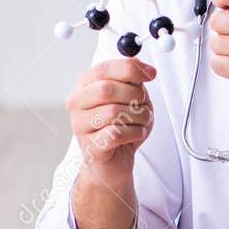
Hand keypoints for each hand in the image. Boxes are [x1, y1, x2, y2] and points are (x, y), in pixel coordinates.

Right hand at [66, 58, 156, 185]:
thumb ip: (133, 81)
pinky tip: (134, 135)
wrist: (113, 161)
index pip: (104, 69)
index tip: (150, 73)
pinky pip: (117, 133)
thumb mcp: (131, 99)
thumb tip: (142, 67)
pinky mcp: (90, 146)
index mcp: (85, 86)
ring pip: (114, 112)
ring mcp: (80, 125)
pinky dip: (135, 133)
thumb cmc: (121, 127)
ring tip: (141, 122)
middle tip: (144, 104)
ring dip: (138, 116)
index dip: (130, 69)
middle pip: (107, 90)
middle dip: (135, 95)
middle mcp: (77, 103)